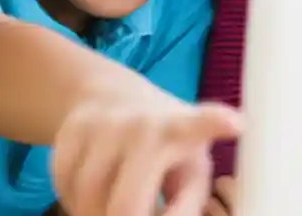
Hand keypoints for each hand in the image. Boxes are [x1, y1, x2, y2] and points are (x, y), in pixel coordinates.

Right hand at [51, 93, 241, 215]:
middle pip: (126, 204)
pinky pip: (65, 186)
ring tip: (112, 208)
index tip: (237, 123)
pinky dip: (74, 200)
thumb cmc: (169, 148)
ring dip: (96, 214)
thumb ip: (188, 205)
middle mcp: (143, 124)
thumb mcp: (191, 171)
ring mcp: (104, 124)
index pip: (199, 125)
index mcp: (183, 130)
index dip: (216, 123)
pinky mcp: (72, 130)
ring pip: (87, 198)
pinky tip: (91, 190)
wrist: (113, 97)